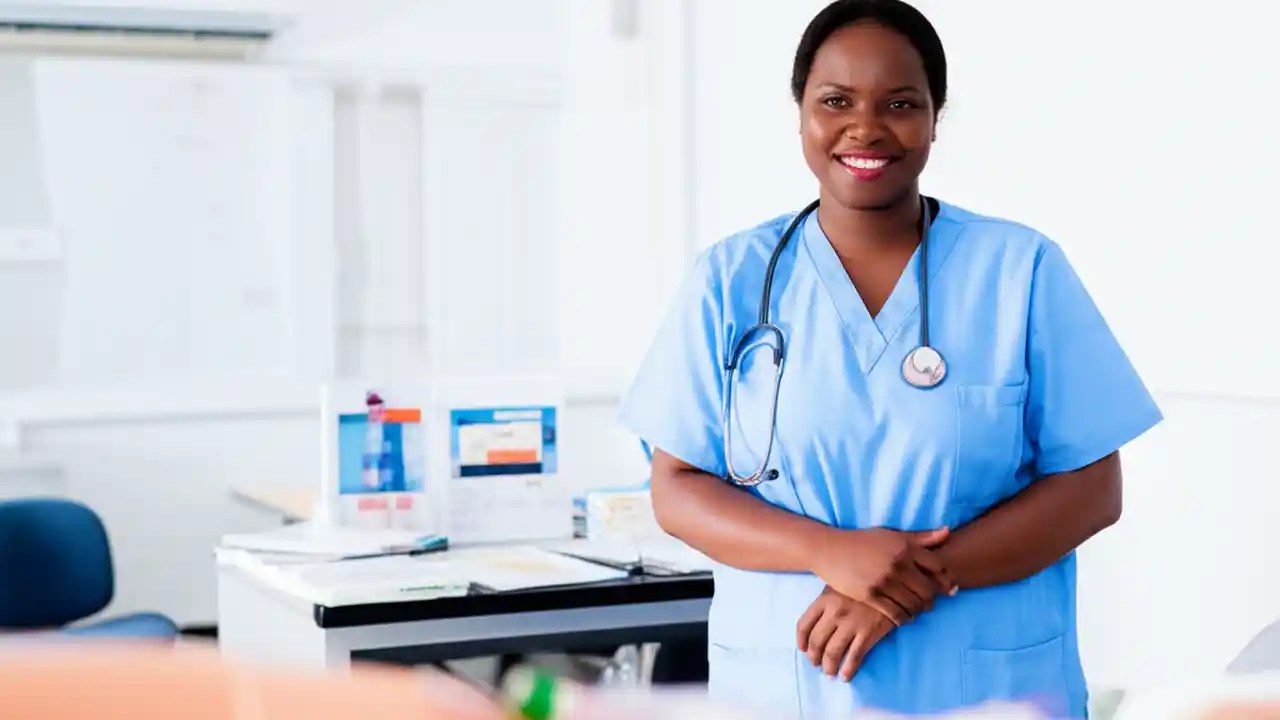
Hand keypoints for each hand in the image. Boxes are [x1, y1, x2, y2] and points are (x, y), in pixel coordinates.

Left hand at [797, 586, 893, 680]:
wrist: (891, 582)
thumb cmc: (863, 583)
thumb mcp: (839, 584)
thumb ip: (827, 601)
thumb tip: (817, 622)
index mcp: (824, 600)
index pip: (804, 625)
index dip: (801, 641)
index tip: (803, 649)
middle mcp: (834, 613)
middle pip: (817, 642)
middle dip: (814, 657)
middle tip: (816, 664)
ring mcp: (851, 624)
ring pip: (833, 652)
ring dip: (829, 667)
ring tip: (830, 673)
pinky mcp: (868, 633)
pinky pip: (854, 657)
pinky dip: (848, 670)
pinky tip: (845, 676)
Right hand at [809, 527, 955, 624]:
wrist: (830, 550)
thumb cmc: (863, 541)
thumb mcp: (891, 535)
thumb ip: (920, 537)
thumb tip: (948, 532)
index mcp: (905, 547)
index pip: (938, 567)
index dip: (945, 579)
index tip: (944, 587)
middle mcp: (897, 563)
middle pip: (928, 590)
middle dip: (932, 599)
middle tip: (929, 603)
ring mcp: (884, 580)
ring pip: (914, 604)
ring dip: (918, 611)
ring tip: (915, 610)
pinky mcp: (871, 595)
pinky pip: (896, 613)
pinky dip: (904, 618)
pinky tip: (902, 617)